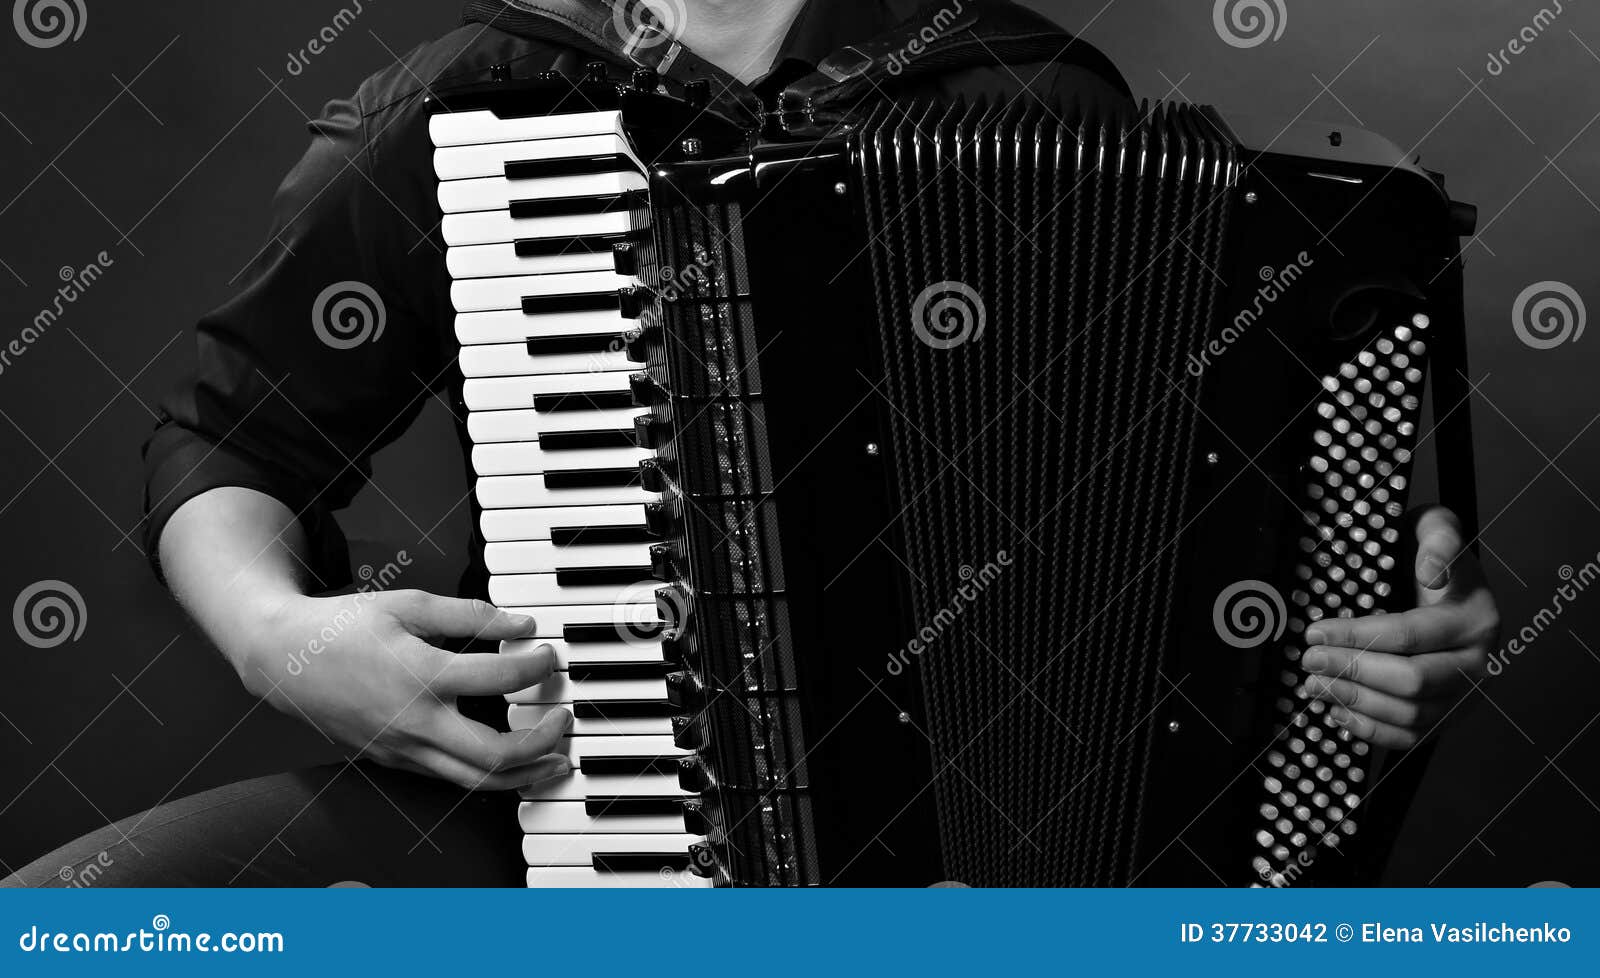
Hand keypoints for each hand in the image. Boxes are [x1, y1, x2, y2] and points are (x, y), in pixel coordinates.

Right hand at [239, 589, 571, 789]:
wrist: (284, 661)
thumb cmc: (343, 628)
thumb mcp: (408, 605)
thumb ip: (469, 615)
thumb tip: (520, 625)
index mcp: (420, 676)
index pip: (499, 679)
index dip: (535, 666)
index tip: (547, 653)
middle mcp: (415, 722)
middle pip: (495, 753)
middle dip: (543, 741)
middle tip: (565, 719)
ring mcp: (404, 748)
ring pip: (477, 780)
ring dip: (525, 774)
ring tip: (555, 759)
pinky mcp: (397, 761)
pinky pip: (452, 778)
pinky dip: (490, 775)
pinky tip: (512, 762)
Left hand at [1299, 506, 1498, 749]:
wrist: (1448, 587)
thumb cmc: (1429, 555)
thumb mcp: (1434, 526)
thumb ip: (1439, 534)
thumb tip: (1432, 571)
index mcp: (1476, 617)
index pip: (1410, 635)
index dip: (1358, 637)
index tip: (1315, 631)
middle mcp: (1479, 662)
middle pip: (1412, 680)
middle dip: (1352, 672)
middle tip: (1308, 658)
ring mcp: (1466, 695)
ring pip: (1410, 714)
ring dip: (1354, 701)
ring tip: (1313, 683)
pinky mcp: (1449, 716)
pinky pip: (1411, 737)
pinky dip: (1371, 730)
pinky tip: (1337, 710)